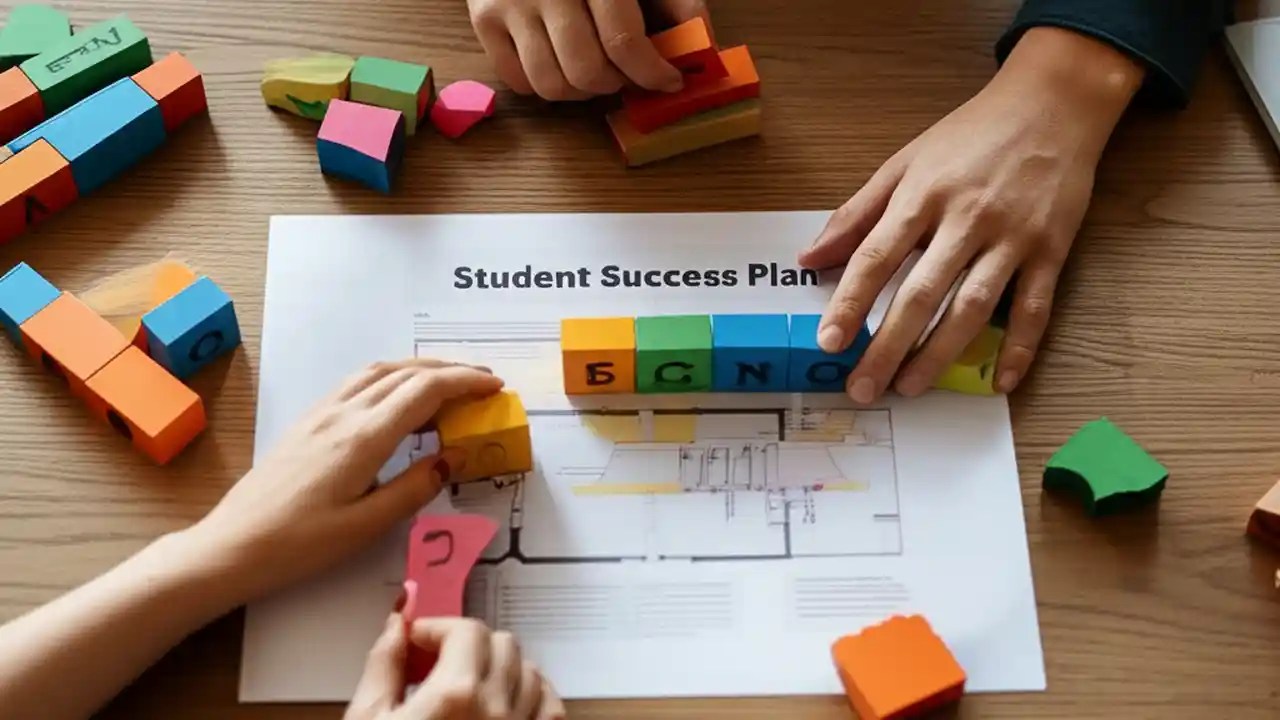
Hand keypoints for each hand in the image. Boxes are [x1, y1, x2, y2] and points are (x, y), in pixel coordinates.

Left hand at [187, 359, 503, 604]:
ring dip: (421, 370)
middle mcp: (343, 414)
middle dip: (451, 371)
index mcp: (363, 438)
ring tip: (449, 387)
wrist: (232, 546)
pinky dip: (393, 379)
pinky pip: (359, 383)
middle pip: (406, 372)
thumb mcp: (366, 526)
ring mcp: (322, 413)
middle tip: (483, 384)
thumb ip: (415, 487)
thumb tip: (453, 457)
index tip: (496, 387)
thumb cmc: (298, 545)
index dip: (466, 382)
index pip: (425, 391)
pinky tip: (400, 400)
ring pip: (381, 371)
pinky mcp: (308, 421)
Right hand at [345, 615, 565, 719]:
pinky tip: (507, 702)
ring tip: (467, 686)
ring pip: (530, 673)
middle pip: (502, 645)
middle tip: (436, 663)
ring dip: (500, 669)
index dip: (437, 629)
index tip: (417, 642)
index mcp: (456, 696)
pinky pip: (552, 710)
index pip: (466, 631)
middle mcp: (498, 712)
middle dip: (467, 645)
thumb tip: (396, 624)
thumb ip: (385, 664)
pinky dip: (534, 696)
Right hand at [468, 0, 709, 99]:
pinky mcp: (483, 18)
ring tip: (594, 71)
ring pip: (550, 84)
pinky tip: (560, 64)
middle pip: (586, 71)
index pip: (623, 42)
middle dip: (616, 84)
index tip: (669, 81)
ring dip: (581, 93)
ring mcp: (509, 4)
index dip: (652, 72)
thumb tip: (699, 40)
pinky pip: (517, 81)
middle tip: (626, 74)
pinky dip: (544, 86)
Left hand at [799, 27, 1145, 402]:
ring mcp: (1012, 238)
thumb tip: (808, 259)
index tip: (828, 342)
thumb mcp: (905, 162)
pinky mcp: (1052, 250)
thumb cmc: (971, 135)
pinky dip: (1021, 348)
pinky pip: (1035, 308)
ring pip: (973, 307)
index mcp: (923, 195)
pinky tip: (1001, 382)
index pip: (877, 256)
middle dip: (887, 346)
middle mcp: (966, 219)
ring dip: (940, 353)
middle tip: (863, 389)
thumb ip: (856, 213)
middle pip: (921, 293)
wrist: (1054, 103)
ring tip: (910, 388)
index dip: (850, 302)